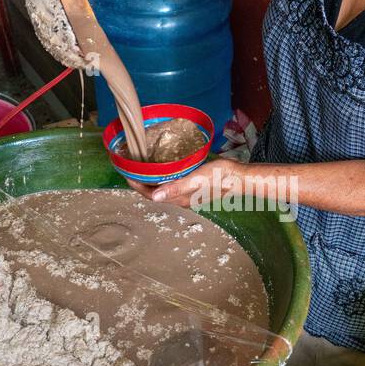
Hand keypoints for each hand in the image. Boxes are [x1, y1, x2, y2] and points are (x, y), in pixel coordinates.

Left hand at [128, 160, 251, 208]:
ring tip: (140, 167)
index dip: (136, 185)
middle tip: (129, 168)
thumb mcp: (196, 180)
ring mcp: (187, 193)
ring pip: (162, 188)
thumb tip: (154, 197)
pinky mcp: (193, 186)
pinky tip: (162, 167)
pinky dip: (162, 176)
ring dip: (150, 180)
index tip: (125, 173)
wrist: (239, 179)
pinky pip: (172, 183)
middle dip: (140, 183)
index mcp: (179, 198)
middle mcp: (181, 198)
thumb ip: (175, 188)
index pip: (150, 194)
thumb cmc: (219, 178)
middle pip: (154, 193)